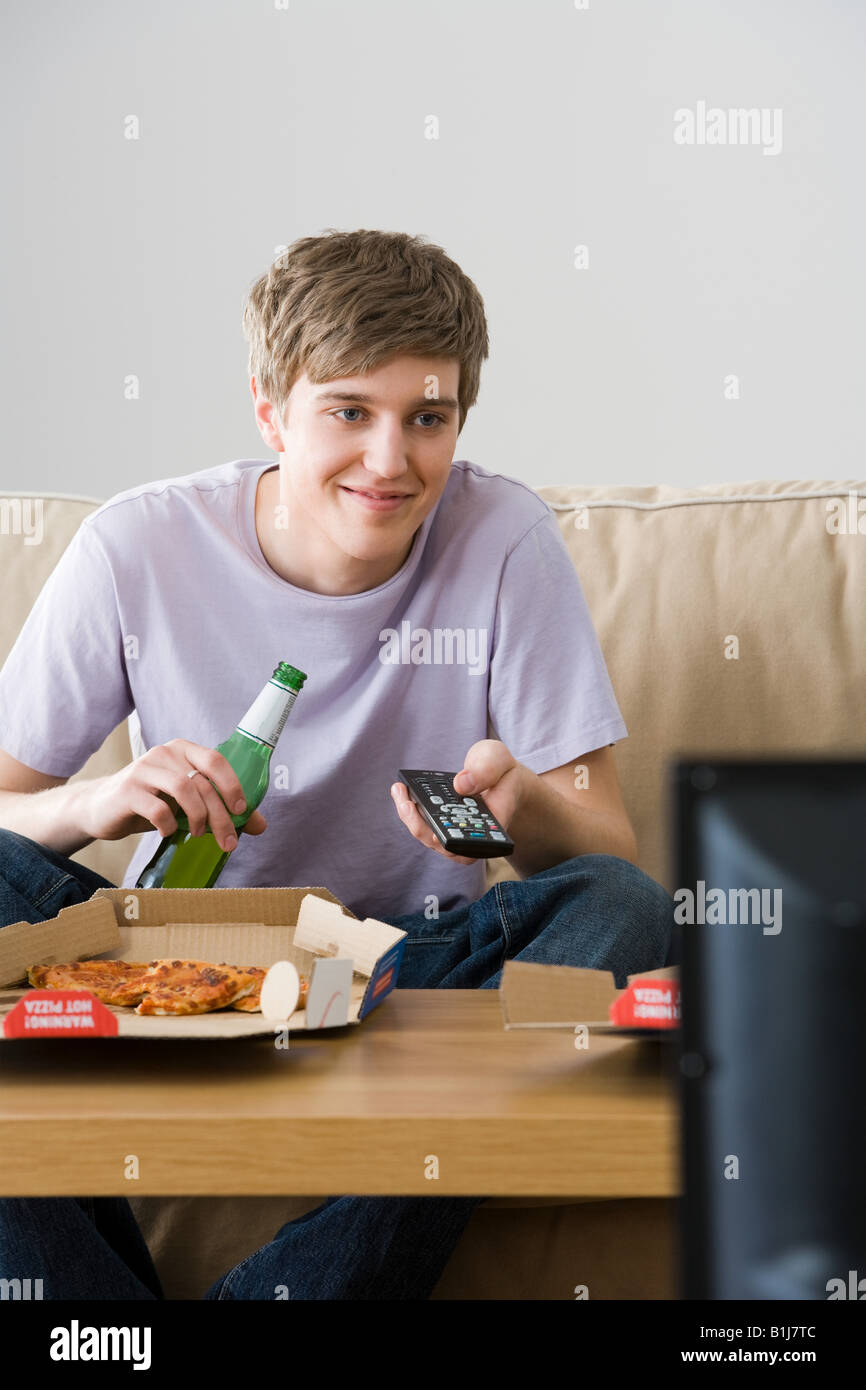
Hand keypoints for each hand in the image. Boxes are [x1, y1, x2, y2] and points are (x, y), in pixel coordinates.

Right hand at [80, 738, 266, 851]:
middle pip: (202, 782)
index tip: (242, 810)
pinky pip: (157, 807)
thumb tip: (261, 826)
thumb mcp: (187, 804)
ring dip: (198, 817)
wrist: (101, 808)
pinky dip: (168, 824)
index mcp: (183, 750)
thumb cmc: (152, 802)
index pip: (215, 759)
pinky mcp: (127, 790)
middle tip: (228, 841)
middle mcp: (164, 754)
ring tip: (197, 834)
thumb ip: (222, 809)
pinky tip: (169, 832)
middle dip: (220, 815)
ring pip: (183, 789)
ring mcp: (143, 769)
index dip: (232, 784)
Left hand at [390, 740, 523, 864]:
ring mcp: (457, 833)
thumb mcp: (499, 759)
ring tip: (399, 790)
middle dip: (421, 827)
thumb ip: (486, 769)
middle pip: (445, 844)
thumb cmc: (502, 771)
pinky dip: (411, 810)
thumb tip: (461, 785)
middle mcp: (474, 836)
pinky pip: (425, 825)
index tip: (435, 834)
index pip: (474, 843)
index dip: (453, 843)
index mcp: (495, 824)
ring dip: (410, 817)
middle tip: (407, 804)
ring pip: (430, 837)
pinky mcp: (444, 826)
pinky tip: (401, 790)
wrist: (501, 779)